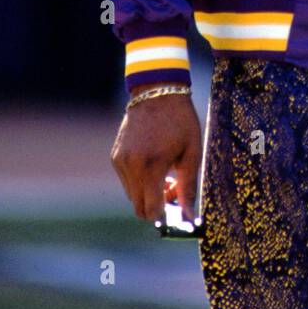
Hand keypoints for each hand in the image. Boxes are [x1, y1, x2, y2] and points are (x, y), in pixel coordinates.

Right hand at [111, 91, 201, 223]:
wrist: (157, 91)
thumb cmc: (180, 120)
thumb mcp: (192, 152)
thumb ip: (188, 186)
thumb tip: (188, 216)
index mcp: (151, 165)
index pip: (151, 209)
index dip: (165, 217)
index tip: (177, 212)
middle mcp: (131, 166)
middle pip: (138, 207)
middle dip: (156, 206)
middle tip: (174, 188)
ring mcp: (120, 161)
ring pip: (132, 195)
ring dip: (147, 193)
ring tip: (165, 172)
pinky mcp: (115, 156)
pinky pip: (126, 181)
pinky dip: (139, 181)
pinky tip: (153, 162)